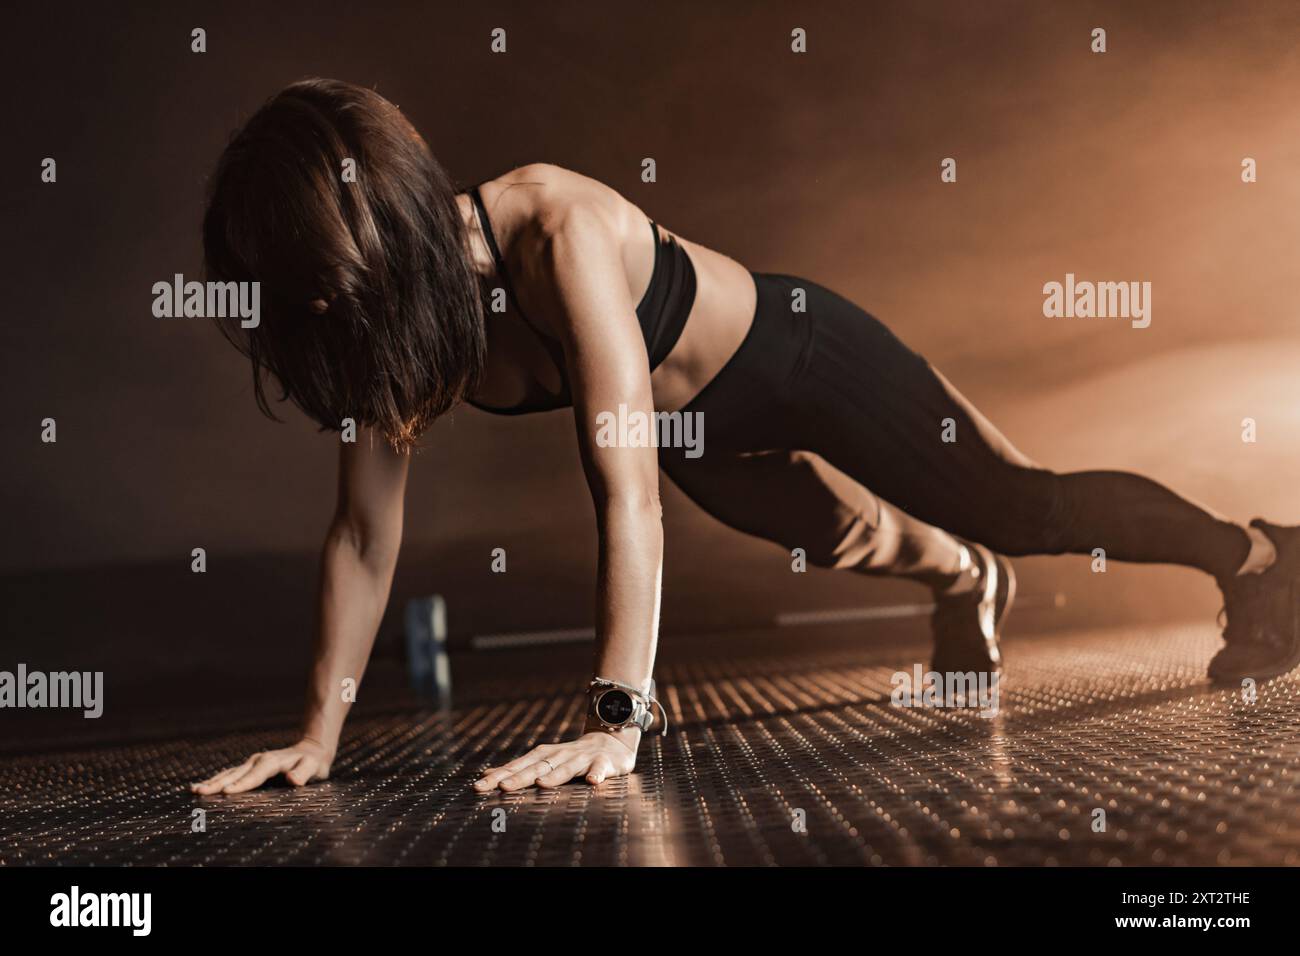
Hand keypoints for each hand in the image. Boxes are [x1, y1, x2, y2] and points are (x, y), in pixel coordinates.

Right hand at [191, 737, 333, 794]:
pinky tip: (202, 787)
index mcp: (272, 762)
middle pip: (235, 774)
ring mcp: (252, 764)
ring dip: (212, 782)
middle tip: (199, 792)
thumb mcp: (314, 767)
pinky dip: (216, 781)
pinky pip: (229, 775)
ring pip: (229, 774)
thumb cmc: (312, 762)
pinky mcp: (249, 768)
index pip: (255, 775)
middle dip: (217, 783)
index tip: (226, 792)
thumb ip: (304, 773)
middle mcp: (258, 761)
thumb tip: (293, 780)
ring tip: (194, 790)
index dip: (242, 783)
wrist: (311, 750)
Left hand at [474, 730, 636, 792]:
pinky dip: (596, 774)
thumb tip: (487, 774)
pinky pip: (600, 769)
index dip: (498, 777)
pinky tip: (592, 782)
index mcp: (542, 757)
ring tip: (541, 784)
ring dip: (555, 775)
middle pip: (536, 768)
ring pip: (566, 768)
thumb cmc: (572, 757)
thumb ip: (519, 769)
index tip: (478, 787)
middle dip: (519, 777)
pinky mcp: (603, 762)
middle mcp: (559, 756)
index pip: (516, 767)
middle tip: (500, 787)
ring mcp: (581, 758)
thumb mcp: (544, 761)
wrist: (610, 741)